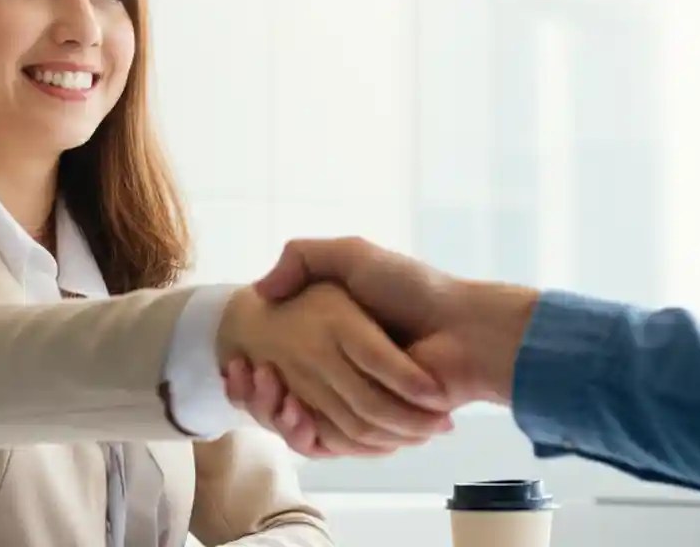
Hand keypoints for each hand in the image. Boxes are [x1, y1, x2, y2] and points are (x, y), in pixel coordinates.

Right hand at [229, 237, 539, 453]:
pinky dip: (302, 432)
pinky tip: (287, 410)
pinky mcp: (373, 429)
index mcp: (336, 340)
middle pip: (281, 397)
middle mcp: (344, 375)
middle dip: (255, 392)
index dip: (251, 368)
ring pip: (298, 422)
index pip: (279, 362)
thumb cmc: (412, 288)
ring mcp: (358, 404)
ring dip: (272, 412)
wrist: (465, 329)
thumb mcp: (353, 257)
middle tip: (236, 375)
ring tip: (261, 389)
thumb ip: (305, 257)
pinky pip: (328, 442)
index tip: (234, 361)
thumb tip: (261, 289)